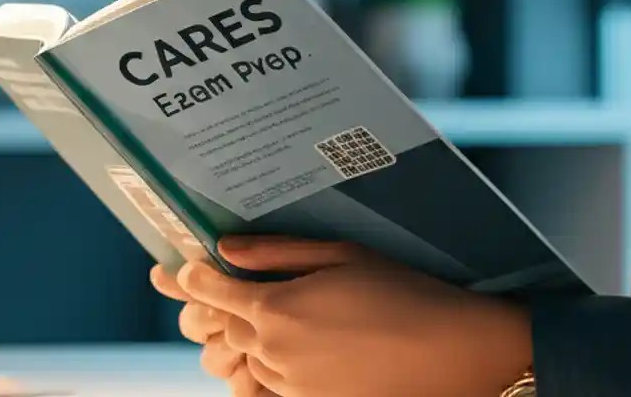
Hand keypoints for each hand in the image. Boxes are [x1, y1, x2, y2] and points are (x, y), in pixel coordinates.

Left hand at [176, 236, 531, 396]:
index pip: (211, 292)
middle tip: (230, 293)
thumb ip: (276, 253)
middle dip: (222, 310)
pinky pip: (274, 389)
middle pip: (224, 331)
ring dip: (251, 344)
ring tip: (282, 323)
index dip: (192, 278)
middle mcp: (274, 353)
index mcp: (276, 309)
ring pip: (247, 364)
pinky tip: (305, 351)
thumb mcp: (340, 255)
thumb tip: (225, 249)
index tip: (179, 270)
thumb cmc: (401, 291)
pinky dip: (276, 371)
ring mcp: (292, 386)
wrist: (451, 350)